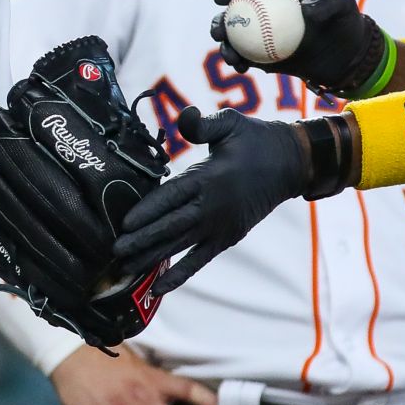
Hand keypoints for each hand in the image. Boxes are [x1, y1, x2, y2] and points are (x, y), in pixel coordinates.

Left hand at [115, 107, 308, 289]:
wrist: (290, 164)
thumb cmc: (254, 140)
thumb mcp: (230, 123)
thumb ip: (203, 123)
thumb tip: (183, 116)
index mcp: (208, 178)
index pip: (171, 197)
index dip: (148, 211)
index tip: (124, 224)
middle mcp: (211, 207)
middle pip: (170, 226)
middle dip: (141, 240)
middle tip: (115, 252)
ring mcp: (219, 226)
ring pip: (179, 246)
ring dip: (152, 258)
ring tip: (126, 269)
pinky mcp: (226, 238)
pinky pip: (198, 260)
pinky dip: (179, 275)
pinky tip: (159, 288)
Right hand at [210, 0, 383, 96]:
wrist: (349, 53)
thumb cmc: (346, 18)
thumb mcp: (341, 1)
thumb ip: (325, 1)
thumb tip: (304, 10)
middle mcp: (266, 9)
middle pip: (235, 13)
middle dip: (220, 21)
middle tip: (219, 32)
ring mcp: (263, 33)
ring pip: (235, 38)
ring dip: (225, 46)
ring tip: (230, 56)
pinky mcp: (264, 55)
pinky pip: (247, 58)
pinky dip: (240, 62)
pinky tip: (240, 68)